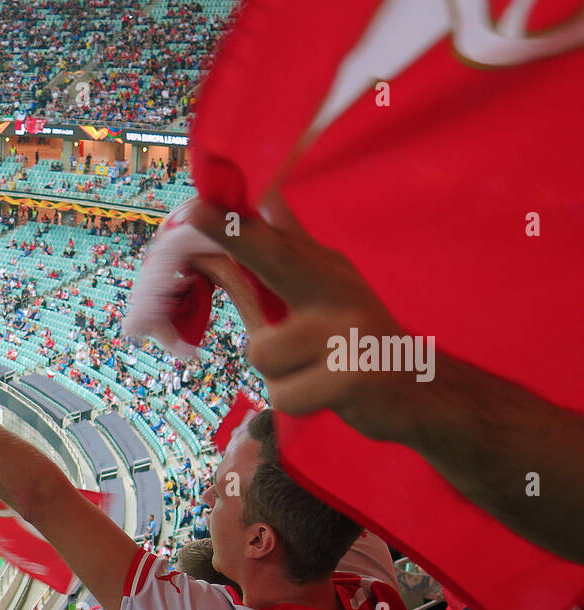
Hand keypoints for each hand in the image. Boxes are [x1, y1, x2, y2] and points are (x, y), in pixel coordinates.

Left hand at [186, 200, 413, 442]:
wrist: (422, 392)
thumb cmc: (357, 338)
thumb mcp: (328, 289)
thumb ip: (292, 251)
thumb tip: (267, 202)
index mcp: (326, 270)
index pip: (277, 239)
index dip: (236, 222)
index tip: (198, 204)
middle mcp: (338, 291)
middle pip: (278, 260)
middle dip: (238, 238)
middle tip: (195, 213)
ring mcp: (347, 332)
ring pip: (262, 354)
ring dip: (276, 373)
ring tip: (312, 371)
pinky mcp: (353, 377)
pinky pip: (283, 395)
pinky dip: (295, 401)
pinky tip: (327, 394)